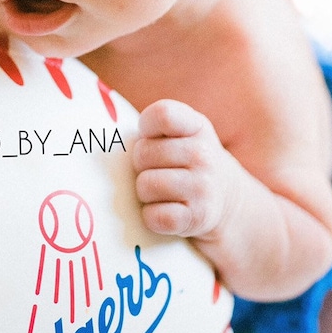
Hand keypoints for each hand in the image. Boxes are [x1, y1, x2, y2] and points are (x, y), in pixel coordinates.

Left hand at [132, 99, 233, 240]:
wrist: (227, 200)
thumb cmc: (188, 161)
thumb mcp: (184, 133)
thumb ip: (154, 128)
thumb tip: (104, 143)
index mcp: (197, 126)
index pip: (162, 114)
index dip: (145, 126)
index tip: (149, 137)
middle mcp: (204, 155)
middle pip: (143, 153)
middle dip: (140, 165)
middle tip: (155, 170)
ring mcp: (203, 187)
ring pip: (145, 185)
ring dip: (144, 192)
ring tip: (160, 191)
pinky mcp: (198, 217)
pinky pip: (155, 216)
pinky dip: (152, 217)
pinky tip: (164, 211)